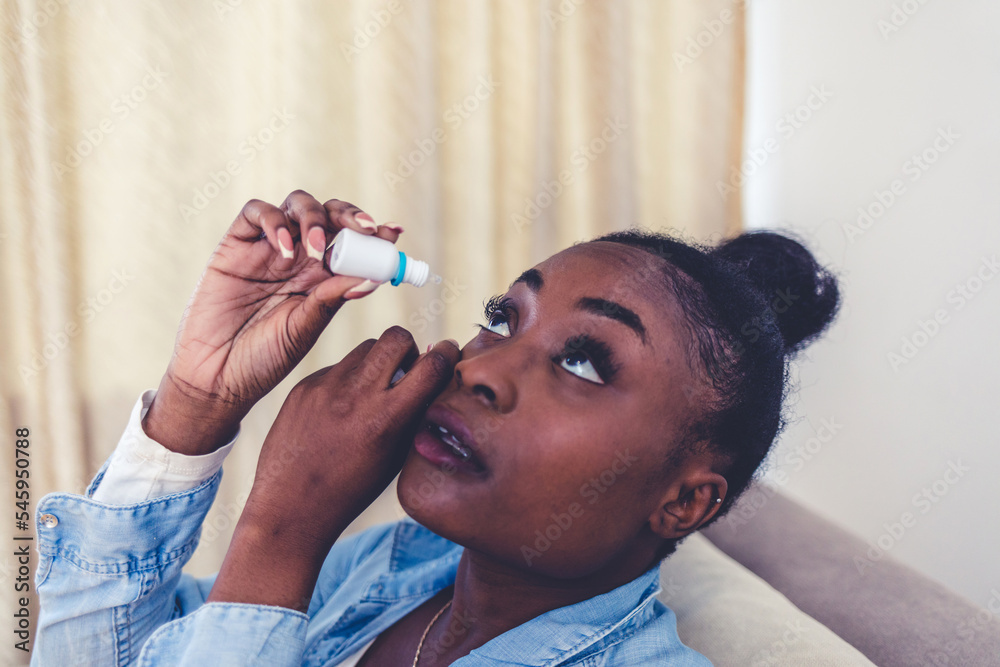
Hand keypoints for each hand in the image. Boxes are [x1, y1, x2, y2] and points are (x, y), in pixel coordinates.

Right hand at [143, 190, 402, 454]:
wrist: (217, 376)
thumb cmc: (264, 359)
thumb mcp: (305, 328)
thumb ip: (331, 299)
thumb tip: (371, 274)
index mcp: (324, 277)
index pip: (354, 243)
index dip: (374, 234)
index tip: (392, 234)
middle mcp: (300, 257)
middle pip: (330, 215)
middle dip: (349, 216)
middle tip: (362, 228)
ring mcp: (268, 248)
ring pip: (298, 205)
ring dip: (314, 217)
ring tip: (317, 246)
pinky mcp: (236, 244)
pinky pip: (256, 212)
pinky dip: (274, 221)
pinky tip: (284, 248)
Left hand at [207, 329, 460, 610]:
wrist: (290, 508)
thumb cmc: (351, 490)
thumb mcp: (395, 459)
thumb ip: (417, 417)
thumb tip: (437, 381)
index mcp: (387, 420)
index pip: (432, 365)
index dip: (446, 354)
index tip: (447, 354)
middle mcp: (356, 396)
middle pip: (397, 337)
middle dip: (408, 349)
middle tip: (404, 370)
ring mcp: (326, 387)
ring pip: (366, 347)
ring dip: (377, 362)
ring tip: (370, 393)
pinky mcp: (304, 385)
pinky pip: (338, 366)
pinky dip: (348, 380)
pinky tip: (339, 411)